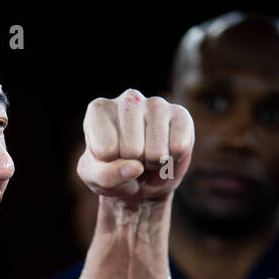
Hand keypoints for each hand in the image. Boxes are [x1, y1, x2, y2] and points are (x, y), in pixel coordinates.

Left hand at [77, 88, 193, 202]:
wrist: (140, 179)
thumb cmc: (112, 172)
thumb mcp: (96, 179)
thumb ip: (106, 175)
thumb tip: (136, 168)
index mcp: (99, 110)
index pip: (105, 150)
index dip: (108, 166)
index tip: (109, 159)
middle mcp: (128, 99)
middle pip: (132, 150)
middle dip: (133, 165)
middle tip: (132, 159)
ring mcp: (156, 103)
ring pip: (157, 152)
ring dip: (153, 163)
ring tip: (147, 155)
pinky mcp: (181, 114)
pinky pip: (179, 148)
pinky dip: (173, 160)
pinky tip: (165, 150)